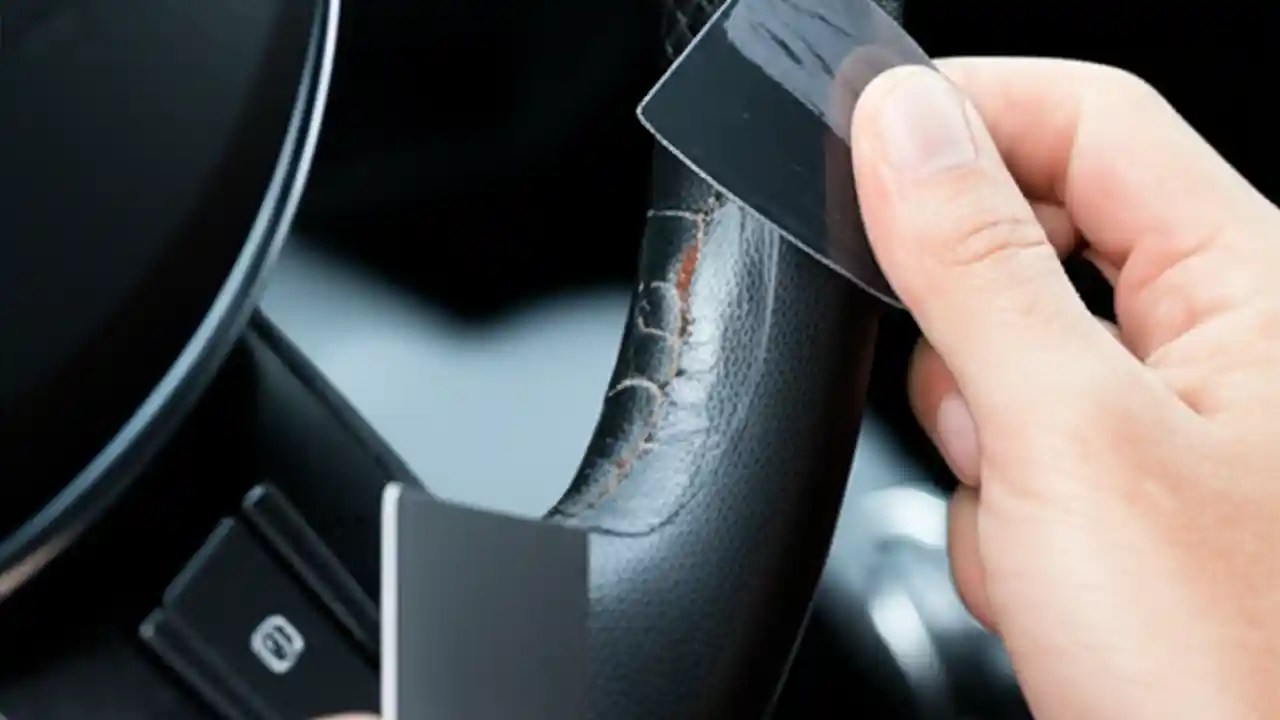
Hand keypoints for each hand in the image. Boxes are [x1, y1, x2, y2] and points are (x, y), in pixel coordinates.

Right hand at [851, 58, 1279, 718]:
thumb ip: (975, 263)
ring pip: (999, 361)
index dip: (968, 111)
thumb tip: (902, 123)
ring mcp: (1161, 429)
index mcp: (1251, 283)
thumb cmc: (1221, 670)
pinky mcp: (1111, 501)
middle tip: (970, 400)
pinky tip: (1037, 576)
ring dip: (976, 443)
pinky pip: (1004, 450)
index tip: (862, 143)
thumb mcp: (1066, 436)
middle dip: (964, 325)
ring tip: (1031, 525)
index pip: (1088, 118)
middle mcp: (1219, 344)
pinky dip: (991, 511)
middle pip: (1031, 240)